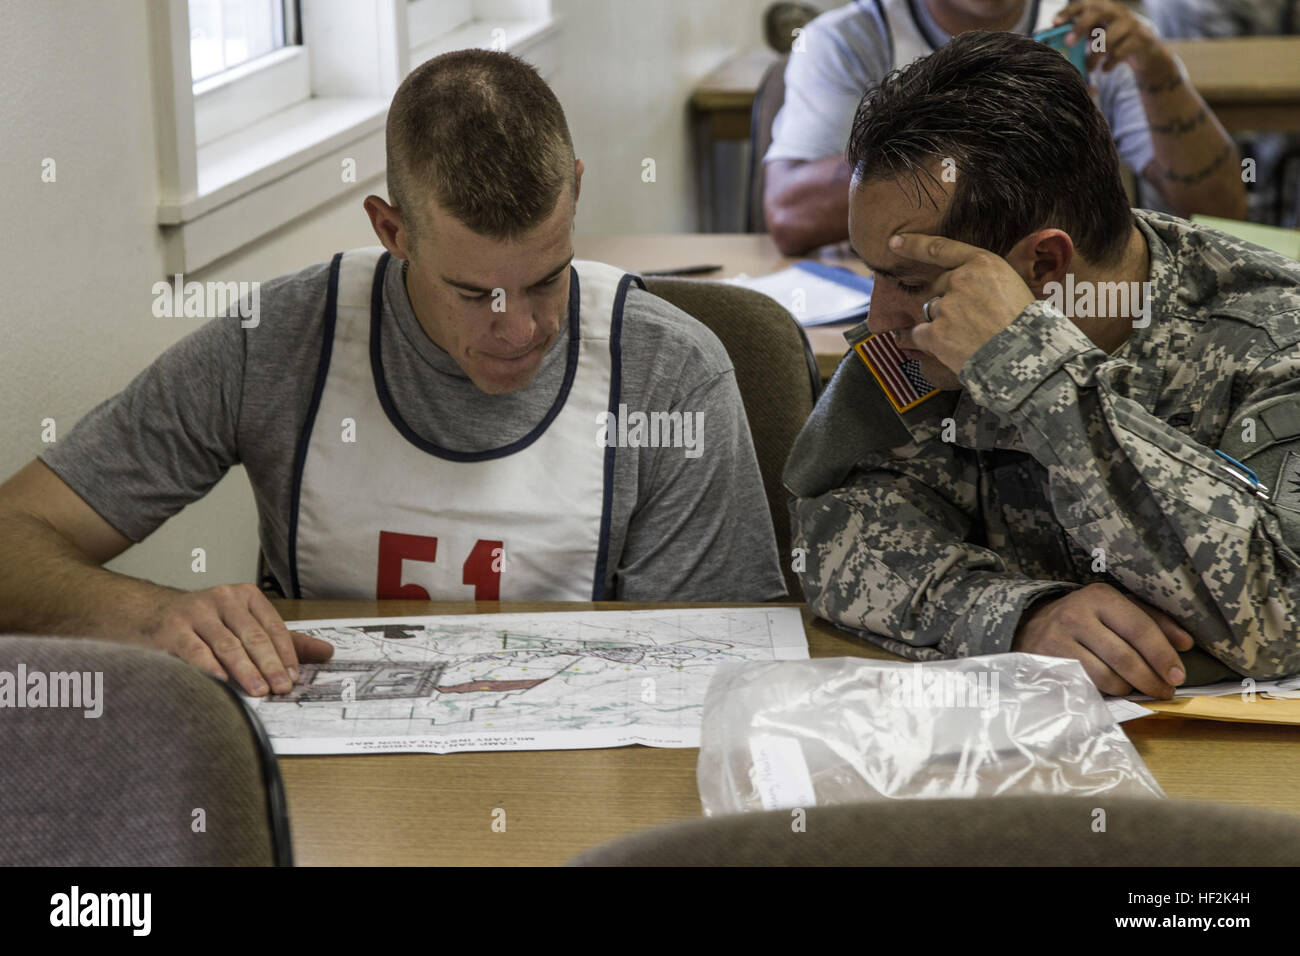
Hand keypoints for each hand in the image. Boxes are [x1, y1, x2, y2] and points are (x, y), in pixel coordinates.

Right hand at [144, 582, 333, 695]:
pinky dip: (210, 668)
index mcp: (246, 596)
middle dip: (270, 665)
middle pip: (253, 636)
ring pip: (227, 645)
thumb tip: (327, 652)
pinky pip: (195, 651)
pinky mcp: (173, 629)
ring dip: (245, 670)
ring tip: (258, 691)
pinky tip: (222, 683)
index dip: (286, 653)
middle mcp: (223, 599)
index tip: (295, 677)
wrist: (155, 615)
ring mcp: (196, 612)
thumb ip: (286, 641)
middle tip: (282, 688)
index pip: (273, 626)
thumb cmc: (210, 624)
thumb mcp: (248, 624)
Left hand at [887, 232, 1034, 374]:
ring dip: (942, 323)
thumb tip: (965, 290)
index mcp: (983, 263)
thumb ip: (986, 282)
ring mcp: (946, 306)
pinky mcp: (936, 333)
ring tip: (968, 338)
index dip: (914, 244)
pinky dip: (925, 341)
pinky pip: (918, 334)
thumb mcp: (1015, 287)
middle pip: (939, 287)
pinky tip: (944, 348)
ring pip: (931, 311)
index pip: (940, 248)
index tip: (894, 242)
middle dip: (949, 302)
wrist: (1026, 357)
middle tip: (972, 322)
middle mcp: (961, 280)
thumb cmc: (1027, 325)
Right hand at [1012, 583, 1194, 697]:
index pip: (1139, 628)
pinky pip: (1087, 686)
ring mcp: (1059, 640)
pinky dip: (1107, 693)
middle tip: (1165, 691)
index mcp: (1100, 597)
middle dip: (1151, 679)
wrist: (1032, 626)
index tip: (1179, 676)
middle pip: (1125, 657)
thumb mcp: (1117, 609)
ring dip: (1129, 688)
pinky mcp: (1049, 663)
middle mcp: (1077, 615)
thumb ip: (1153, 621)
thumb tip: (1185, 644)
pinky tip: (1115, 689)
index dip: (1162, 655)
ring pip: (1107, 676)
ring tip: (1137, 688)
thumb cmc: (1087, 618)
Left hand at [1055, 1, 1169, 78]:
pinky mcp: (1140, 40)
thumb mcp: (1096, 34)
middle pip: (1098, 11)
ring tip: (1089, 68)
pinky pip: (1120, 53)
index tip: (1054, 22)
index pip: (1085, 4)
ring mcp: (1130, 24)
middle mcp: (1117, 12)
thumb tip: (1051, 40)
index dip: (1069, 12)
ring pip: (1108, 38)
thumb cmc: (1113, 41)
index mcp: (1103, 8)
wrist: (1145, 51)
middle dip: (1080, 26)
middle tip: (1068, 42)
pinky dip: (1109, 64)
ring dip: (1094, 56)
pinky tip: (1105, 69)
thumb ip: (1078, 34)